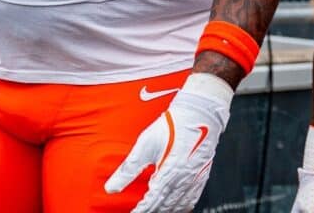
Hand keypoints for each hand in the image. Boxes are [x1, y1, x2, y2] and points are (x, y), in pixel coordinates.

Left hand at [105, 73, 232, 212]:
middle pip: (165, 205)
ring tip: (156, 210)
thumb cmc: (173, 124)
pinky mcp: (203, 172)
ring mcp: (195, 176)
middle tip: (142, 211)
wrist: (200, 112)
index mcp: (168, 172)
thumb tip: (111, 187)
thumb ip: (128, 170)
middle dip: (152, 211)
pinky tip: (177, 206)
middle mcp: (183, 178)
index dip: (141, 210)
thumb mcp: (145, 144)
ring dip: (166, 210)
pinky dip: (183, 206)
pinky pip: (193, 197)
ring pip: (180, 204)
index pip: (152, 201)